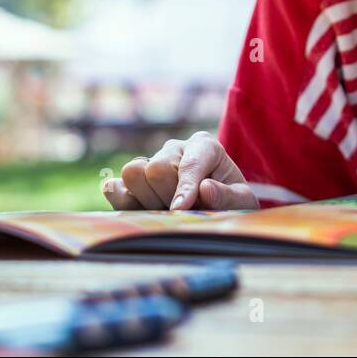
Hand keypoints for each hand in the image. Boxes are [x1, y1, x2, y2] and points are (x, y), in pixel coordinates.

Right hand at [101, 131, 258, 210]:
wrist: (216, 206)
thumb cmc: (231, 200)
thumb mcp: (242, 201)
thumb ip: (227, 196)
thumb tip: (204, 189)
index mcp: (204, 146)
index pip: (189, 163)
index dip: (184, 188)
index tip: (181, 210)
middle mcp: (175, 149)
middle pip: (157, 168)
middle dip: (169, 196)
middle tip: (185, 212)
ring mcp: (151, 161)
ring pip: (134, 174)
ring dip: (149, 200)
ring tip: (168, 210)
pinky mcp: (132, 181)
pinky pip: (115, 187)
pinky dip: (125, 201)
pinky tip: (146, 210)